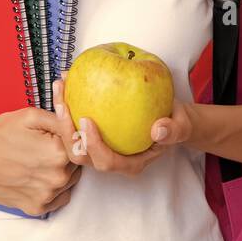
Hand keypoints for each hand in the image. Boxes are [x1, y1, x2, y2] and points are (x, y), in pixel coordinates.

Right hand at [0, 106, 81, 215]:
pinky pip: (59, 198)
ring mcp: (47, 196)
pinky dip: (53, 189)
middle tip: (43, 148)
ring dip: (60, 172)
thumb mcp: (30, 115)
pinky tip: (37, 177)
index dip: (68, 137)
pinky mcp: (37, 208)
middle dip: (65, 154)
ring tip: (37, 162)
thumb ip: (61, 117)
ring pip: (69, 182)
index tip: (53, 136)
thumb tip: (78, 119)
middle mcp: (57, 178)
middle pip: (76, 164)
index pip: (80, 144)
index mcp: (60, 153)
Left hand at [51, 70, 194, 176]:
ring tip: (60, 84)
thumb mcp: (181, 126)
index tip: (87, 119)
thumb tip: (158, 130)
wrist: (170, 117)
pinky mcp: (92, 132)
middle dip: (66, 130)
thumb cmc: (174, 124)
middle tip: (62, 102)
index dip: (93, 145)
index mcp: (129, 163)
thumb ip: (173, 130)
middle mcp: (110, 158)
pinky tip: (67, 77)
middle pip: (80, 154)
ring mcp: (98, 146)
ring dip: (61, 113)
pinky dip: (68, 100)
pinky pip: (75, 120)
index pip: (106, 161)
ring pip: (71, 137)